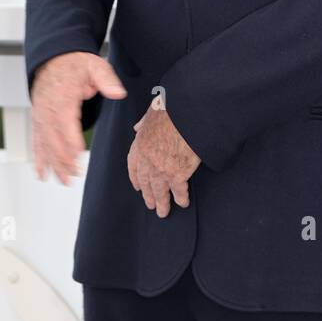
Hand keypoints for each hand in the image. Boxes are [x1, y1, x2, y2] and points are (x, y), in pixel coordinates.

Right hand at [30, 51, 126, 183]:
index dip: (70, 138)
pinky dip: (39, 159)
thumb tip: (118, 92)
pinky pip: (36, 142)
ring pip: (44, 143)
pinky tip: (43, 175)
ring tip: (64, 181)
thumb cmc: (76, 65)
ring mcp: (40, 116)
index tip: (78, 154)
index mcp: (62, 96)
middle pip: (53, 137)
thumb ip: (106, 80)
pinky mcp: (38, 121)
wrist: (54, 59)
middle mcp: (47, 108)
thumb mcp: (95, 66)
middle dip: (63, 158)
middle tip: (76, 174)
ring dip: (53, 163)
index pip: (65, 120)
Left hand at [127, 103, 200, 217]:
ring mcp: (162, 168)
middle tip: (151, 205)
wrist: (187, 112)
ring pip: (160, 191)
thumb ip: (143, 122)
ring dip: (162, 203)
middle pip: (146, 182)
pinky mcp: (178, 173)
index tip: (138, 187)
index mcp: (140, 143)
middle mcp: (148, 159)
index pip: (133, 166)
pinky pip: (179, 190)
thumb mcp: (151, 111)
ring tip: (163, 212)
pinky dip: (181, 198)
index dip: (136, 178)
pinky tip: (183, 203)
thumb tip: (136, 127)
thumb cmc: (171, 108)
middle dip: (148, 195)